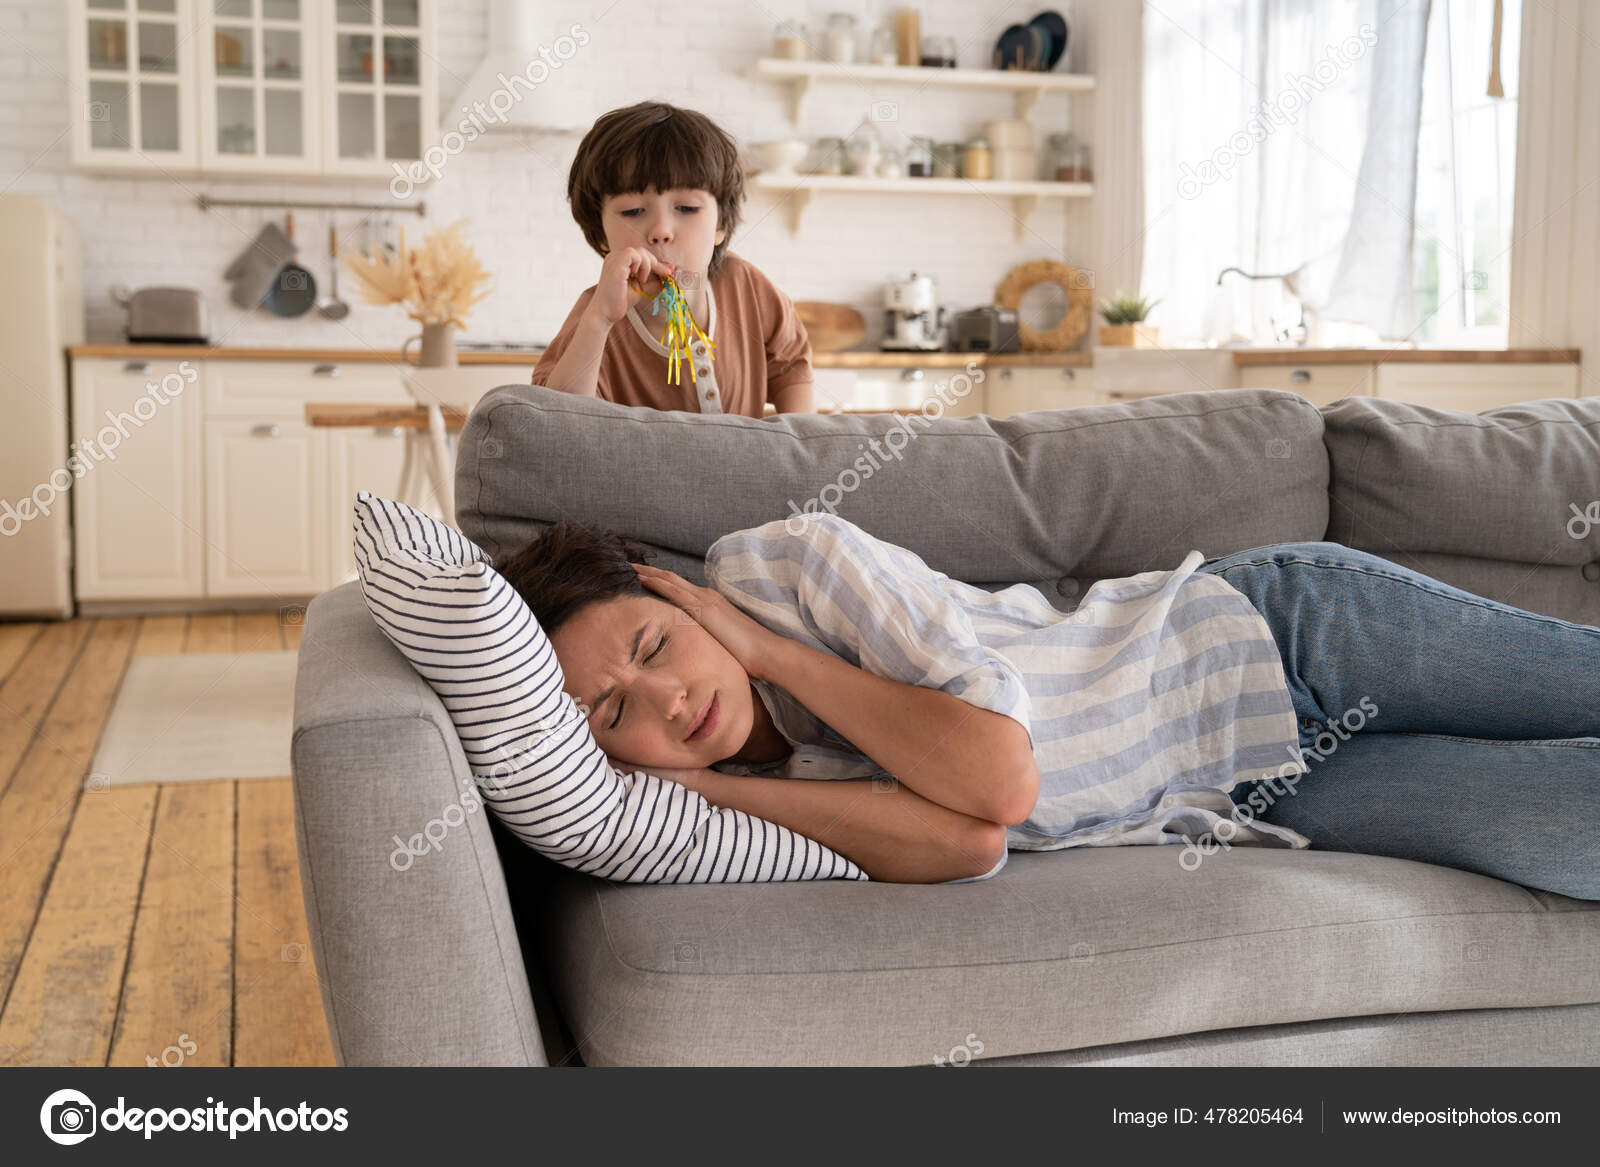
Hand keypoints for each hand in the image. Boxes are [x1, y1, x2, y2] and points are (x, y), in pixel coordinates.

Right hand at [586, 246, 674, 326]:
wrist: (605, 313)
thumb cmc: (620, 302)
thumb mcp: (641, 289)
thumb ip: (654, 281)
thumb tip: (670, 274)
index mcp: (619, 261)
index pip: (641, 256)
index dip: (656, 263)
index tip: (669, 272)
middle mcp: (614, 257)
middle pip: (642, 251)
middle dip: (656, 264)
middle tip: (664, 275)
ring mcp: (614, 259)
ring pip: (640, 252)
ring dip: (648, 266)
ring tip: (642, 280)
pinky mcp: (615, 264)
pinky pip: (633, 254)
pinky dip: (641, 265)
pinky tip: (638, 278)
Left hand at [630, 562, 784, 680]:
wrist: (766, 652)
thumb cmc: (748, 653)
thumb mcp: (722, 641)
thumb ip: (709, 637)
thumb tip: (697, 647)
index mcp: (711, 602)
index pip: (680, 587)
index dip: (660, 580)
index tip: (642, 578)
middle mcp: (707, 595)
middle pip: (672, 578)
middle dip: (649, 571)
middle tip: (628, 566)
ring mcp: (705, 599)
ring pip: (670, 580)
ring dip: (648, 573)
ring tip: (628, 569)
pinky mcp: (703, 608)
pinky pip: (674, 591)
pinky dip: (657, 583)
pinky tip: (642, 581)